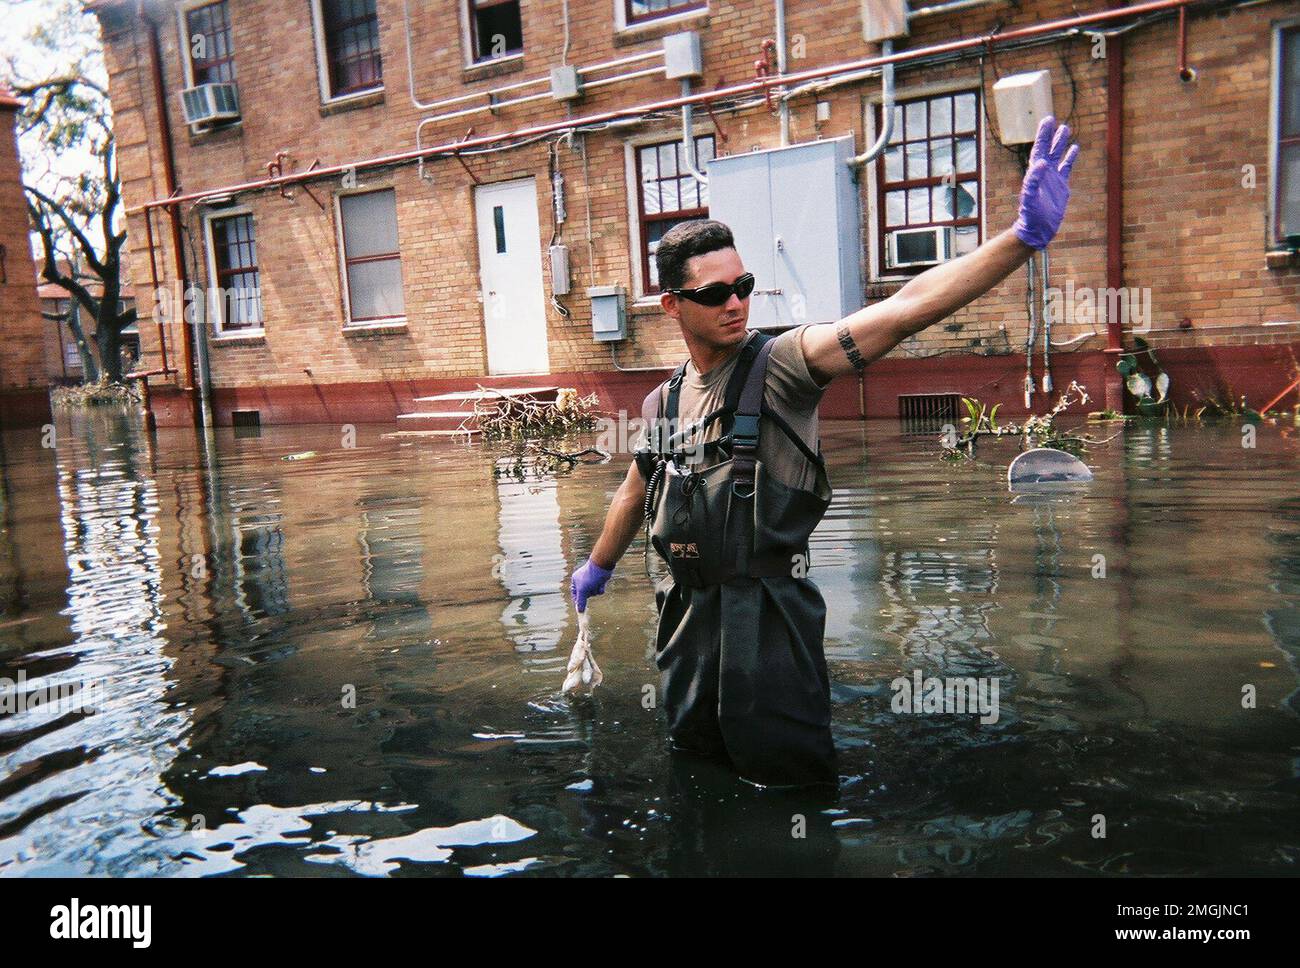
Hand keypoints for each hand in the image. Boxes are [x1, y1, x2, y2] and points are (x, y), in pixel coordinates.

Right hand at [570, 557, 613, 611]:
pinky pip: (598, 590)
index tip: (581, 610)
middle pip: (585, 595)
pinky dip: (600, 589)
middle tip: (590, 590)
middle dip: (589, 594)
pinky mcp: (598, 581)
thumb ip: (581, 601)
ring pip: (593, 593)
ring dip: (595, 591)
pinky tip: (601, 584)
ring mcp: (591, 581)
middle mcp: (582, 581)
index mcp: (575, 581)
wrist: (602, 566)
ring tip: (596, 584)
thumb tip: (579, 611)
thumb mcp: (583, 590)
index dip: (578, 602)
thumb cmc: (590, 576)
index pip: (575, 595)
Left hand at [1012, 116, 1079, 249]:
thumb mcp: (1031, 196)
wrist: (1038, 229)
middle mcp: (1043, 173)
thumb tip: (1041, 162)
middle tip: (1053, 119)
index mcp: (1035, 173)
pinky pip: (1066, 168)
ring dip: (1061, 143)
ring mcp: (1053, 178)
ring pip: (1057, 156)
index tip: (1047, 120)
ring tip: (1065, 129)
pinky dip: (1070, 158)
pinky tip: (1074, 148)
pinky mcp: (1061, 186)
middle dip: (1050, 135)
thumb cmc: (1031, 214)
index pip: (1039, 148)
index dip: (1043, 135)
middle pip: (1048, 149)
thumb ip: (1034, 180)